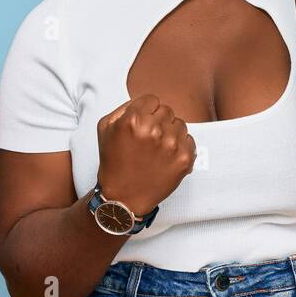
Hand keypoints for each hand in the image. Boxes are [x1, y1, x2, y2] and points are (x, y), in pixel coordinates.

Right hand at [95, 94, 195, 214]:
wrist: (123, 196)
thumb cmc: (114, 162)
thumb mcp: (106, 128)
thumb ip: (125, 108)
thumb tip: (145, 102)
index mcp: (133, 120)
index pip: (152, 100)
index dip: (146, 111)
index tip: (142, 123)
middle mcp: (154, 130)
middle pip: (167, 110)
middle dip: (158, 122)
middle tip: (148, 139)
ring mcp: (172, 145)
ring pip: (180, 124)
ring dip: (170, 133)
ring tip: (157, 149)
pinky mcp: (184, 158)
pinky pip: (189, 140)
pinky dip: (180, 147)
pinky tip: (166, 157)